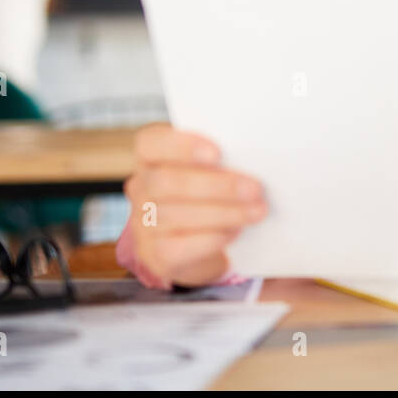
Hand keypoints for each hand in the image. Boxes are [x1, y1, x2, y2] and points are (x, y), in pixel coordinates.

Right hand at [123, 124, 266, 286]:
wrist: (195, 247)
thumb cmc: (206, 196)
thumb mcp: (209, 172)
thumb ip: (219, 162)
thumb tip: (252, 161)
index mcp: (150, 158)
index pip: (150, 143)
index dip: (181, 146)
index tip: (218, 152)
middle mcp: (141, 188)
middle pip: (167, 182)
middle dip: (216, 185)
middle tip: (255, 189)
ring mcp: (143, 223)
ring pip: (175, 215)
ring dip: (223, 213)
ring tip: (256, 211)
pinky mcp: (155, 254)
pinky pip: (179, 247)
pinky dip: (212, 238)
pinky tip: (235, 232)